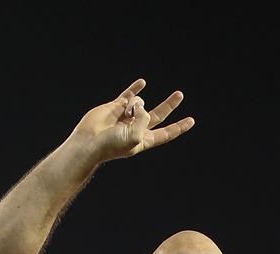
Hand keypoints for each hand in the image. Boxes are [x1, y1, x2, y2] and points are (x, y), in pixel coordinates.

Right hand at [64, 80, 194, 165]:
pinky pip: (128, 95)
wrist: (88, 142)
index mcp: (143, 139)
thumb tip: (141, 104)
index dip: (179, 127)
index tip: (191, 120)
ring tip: (125, 112)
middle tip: (179, 94)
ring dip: (136, 104)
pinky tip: (143, 82)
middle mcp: (136, 127)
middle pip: (158, 115)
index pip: (166, 133)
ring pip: (140, 103)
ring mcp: (126, 116)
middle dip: (169, 105)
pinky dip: (135, 88)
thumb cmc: (111, 145)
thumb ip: (144, 118)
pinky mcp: (115, 107)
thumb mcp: (136, 135)